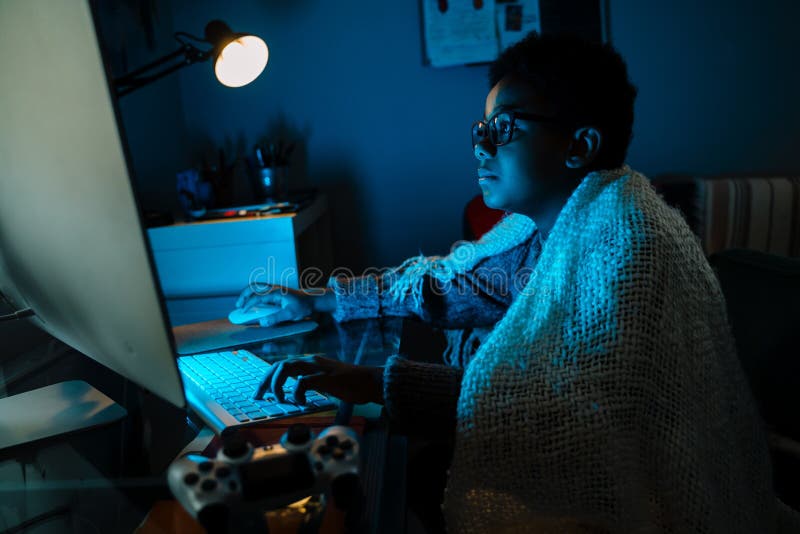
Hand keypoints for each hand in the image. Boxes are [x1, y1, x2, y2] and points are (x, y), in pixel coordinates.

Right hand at [235, 284, 335, 326]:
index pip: (257, 297)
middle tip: (238, 306)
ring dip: (247, 294)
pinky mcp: (276, 291)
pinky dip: (253, 295)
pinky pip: (261, 290)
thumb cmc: (302, 307)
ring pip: (256, 287)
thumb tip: (262, 322)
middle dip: (243, 296)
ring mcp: (274, 289)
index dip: (248, 305)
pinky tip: (253, 303)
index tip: (242, 312)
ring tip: (241, 303)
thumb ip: (276, 318)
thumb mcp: (290, 314)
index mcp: (275, 293)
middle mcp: (273, 288)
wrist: (312, 301)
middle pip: (253, 287)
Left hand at [254, 354, 383, 405]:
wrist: (370, 382)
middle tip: (260, 397)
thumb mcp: (325, 381)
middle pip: (279, 365)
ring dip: (277, 384)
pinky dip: (297, 393)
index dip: (268, 378)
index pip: (281, 365)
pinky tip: (300, 402)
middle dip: (265, 381)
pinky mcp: (326, 378)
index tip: (261, 392)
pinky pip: (303, 382)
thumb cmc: (350, 384)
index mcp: (310, 362)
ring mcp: (318, 368)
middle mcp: (311, 361)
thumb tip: (296, 393)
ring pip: (286, 368)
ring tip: (278, 399)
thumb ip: (311, 383)